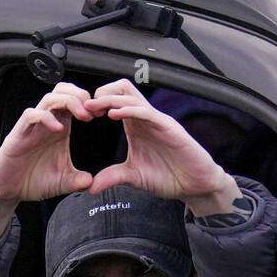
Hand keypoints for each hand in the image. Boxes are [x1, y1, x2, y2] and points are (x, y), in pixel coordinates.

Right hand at [0, 82, 97, 202]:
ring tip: (83, 116)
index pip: (74, 101)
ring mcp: (32, 127)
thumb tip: (92, 182)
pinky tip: (58, 129)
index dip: (90, 103)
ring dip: (68, 102)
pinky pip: (31, 115)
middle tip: (94, 111)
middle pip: (62, 91)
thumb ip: (78, 181)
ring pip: (49, 98)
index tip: (103, 114)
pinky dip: (45, 117)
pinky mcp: (18, 134)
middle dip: (80, 95)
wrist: (8, 191)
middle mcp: (46, 123)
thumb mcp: (63, 182)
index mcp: (59, 128)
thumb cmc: (33, 181)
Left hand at [83, 79, 233, 206]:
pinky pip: (146, 112)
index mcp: (135, 126)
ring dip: (110, 99)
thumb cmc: (169, 176)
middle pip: (121, 89)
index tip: (81, 115)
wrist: (195, 185)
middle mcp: (145, 119)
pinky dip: (129, 110)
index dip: (96, 104)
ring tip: (93, 107)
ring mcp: (157, 121)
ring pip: (132, 96)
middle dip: (101, 94)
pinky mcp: (168, 127)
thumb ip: (113, 177)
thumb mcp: (133, 177)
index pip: (114, 102)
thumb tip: (91, 187)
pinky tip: (114, 115)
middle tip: (85, 108)